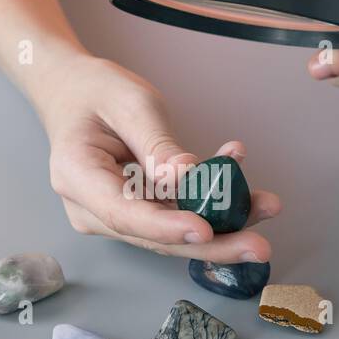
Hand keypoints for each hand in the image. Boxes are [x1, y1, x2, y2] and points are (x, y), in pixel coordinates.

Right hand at [35, 57, 280, 259]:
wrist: (73, 92)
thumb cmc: (94, 92)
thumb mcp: (130, 103)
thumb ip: (157, 145)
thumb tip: (187, 177)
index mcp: (77, 177)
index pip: (124, 214)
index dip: (167, 227)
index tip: (206, 230)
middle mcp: (91, 208)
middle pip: (154, 236)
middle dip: (211, 243)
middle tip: (258, 246)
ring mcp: (113, 214)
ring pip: (171, 232)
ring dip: (222, 224)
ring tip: (265, 207)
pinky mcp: (136, 211)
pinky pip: (176, 215)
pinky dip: (212, 204)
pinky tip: (243, 185)